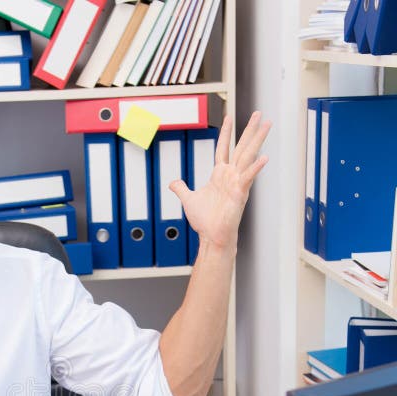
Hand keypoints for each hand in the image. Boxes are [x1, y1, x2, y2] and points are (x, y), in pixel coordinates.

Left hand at [170, 112, 270, 249]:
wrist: (211, 236)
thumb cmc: (204, 221)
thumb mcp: (188, 199)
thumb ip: (181, 188)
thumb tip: (173, 183)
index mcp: (219, 174)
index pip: (223, 148)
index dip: (225, 132)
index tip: (228, 117)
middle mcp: (230, 175)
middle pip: (241, 147)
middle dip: (250, 129)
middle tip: (259, 113)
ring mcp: (237, 182)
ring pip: (248, 156)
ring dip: (258, 140)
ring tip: (267, 125)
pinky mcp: (240, 193)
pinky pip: (248, 177)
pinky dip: (255, 168)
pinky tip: (264, 157)